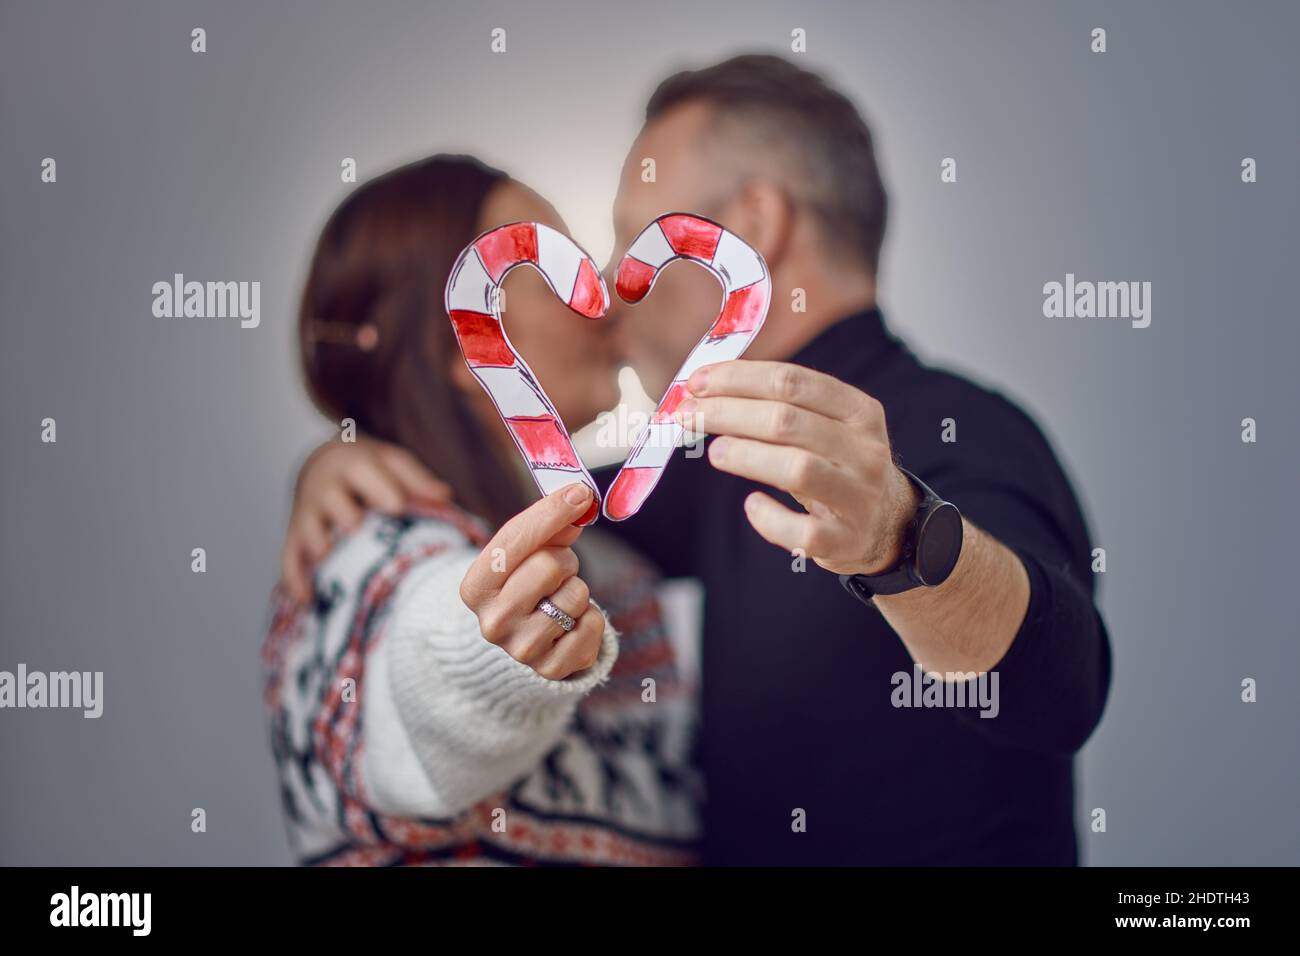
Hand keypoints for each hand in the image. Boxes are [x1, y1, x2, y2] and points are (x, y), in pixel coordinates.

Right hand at [280, 436, 448, 602]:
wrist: (322, 462)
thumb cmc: (370, 468)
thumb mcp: (394, 463)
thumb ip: (417, 479)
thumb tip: (445, 496)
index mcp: (354, 465)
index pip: (365, 476)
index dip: (382, 493)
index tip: (398, 510)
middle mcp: (326, 487)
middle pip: (334, 503)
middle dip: (349, 520)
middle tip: (362, 536)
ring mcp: (307, 512)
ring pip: (309, 531)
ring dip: (322, 551)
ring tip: (340, 576)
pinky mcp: (294, 534)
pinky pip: (289, 557)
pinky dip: (295, 579)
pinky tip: (310, 602)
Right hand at [458, 484, 604, 680]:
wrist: (525, 643)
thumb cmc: (525, 587)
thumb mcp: (525, 555)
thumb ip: (549, 526)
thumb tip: (579, 499)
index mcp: (475, 588)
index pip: (514, 540)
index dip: (551, 513)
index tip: (579, 494)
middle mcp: (492, 622)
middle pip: (551, 564)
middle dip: (565, 560)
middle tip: (557, 572)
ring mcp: (521, 649)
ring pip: (576, 594)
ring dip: (577, 590)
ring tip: (559, 600)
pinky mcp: (552, 668)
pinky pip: (593, 623)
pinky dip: (591, 617)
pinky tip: (571, 624)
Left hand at [673, 359, 917, 575]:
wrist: (889, 525)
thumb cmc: (839, 467)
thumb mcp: (828, 428)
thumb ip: (781, 407)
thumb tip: (705, 391)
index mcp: (859, 412)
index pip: (793, 381)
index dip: (739, 378)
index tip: (697, 382)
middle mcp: (864, 451)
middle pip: (787, 421)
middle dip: (729, 412)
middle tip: (689, 415)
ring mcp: (858, 497)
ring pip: (797, 468)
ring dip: (747, 456)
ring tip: (714, 452)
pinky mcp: (845, 540)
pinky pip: (803, 531)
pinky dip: (770, 518)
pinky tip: (752, 505)